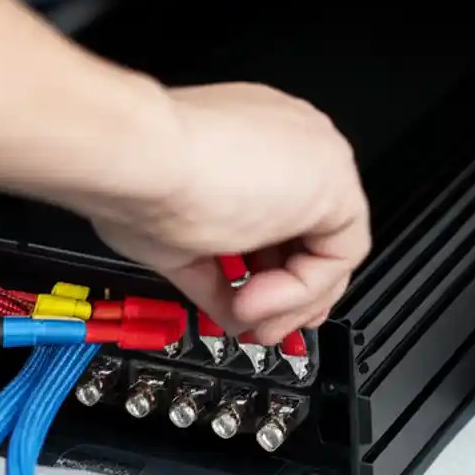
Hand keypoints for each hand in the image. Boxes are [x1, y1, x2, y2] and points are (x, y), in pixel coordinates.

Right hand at [89, 83, 370, 344]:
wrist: (134, 158)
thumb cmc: (136, 181)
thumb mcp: (174, 245)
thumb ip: (215, 278)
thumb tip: (230, 314)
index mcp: (246, 145)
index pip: (281, 216)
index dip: (271, 272)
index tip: (248, 307)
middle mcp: (285, 144)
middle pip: (312, 232)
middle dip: (290, 294)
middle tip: (259, 329)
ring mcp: (312, 156)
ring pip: (329, 247)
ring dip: (290, 301)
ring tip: (245, 317)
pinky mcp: (333, 179)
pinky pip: (339, 253)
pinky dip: (301, 290)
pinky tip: (253, 299)